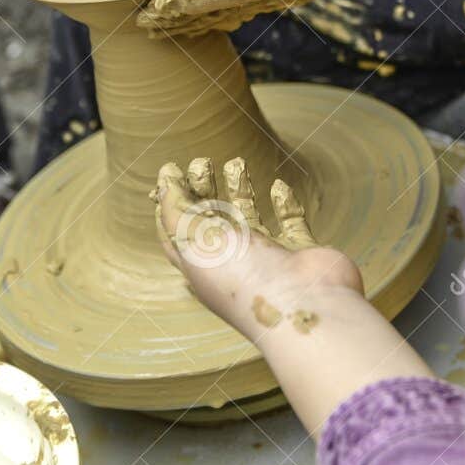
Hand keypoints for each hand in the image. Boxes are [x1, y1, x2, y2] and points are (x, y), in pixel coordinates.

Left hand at [153, 156, 363, 342]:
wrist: (301, 301)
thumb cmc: (242, 278)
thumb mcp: (194, 241)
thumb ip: (176, 209)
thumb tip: (163, 179)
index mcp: (201, 266)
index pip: (177, 232)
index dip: (170, 204)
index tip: (171, 173)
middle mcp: (231, 262)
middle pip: (211, 220)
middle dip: (203, 189)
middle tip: (203, 162)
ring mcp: (266, 258)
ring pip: (249, 216)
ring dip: (240, 189)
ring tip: (236, 162)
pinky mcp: (297, 252)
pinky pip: (290, 222)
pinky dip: (285, 203)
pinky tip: (278, 186)